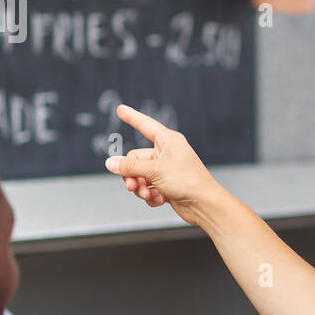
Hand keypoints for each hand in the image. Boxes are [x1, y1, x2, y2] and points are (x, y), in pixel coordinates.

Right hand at [104, 104, 221, 226]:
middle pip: (136, 159)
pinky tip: (159, 200)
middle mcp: (167, 153)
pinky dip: (150, 195)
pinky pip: (148, 187)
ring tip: (147, 195)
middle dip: (132, 175)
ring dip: (140, 188)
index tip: (120, 109)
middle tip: (132, 185)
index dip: (131, 117)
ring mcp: (166, 169)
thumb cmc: (189, 181)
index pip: (145, 125)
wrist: (204, 204)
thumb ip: (130, 167)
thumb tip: (111, 163)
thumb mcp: (155, 171)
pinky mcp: (167, 185)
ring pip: (140, 175)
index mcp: (168, 141)